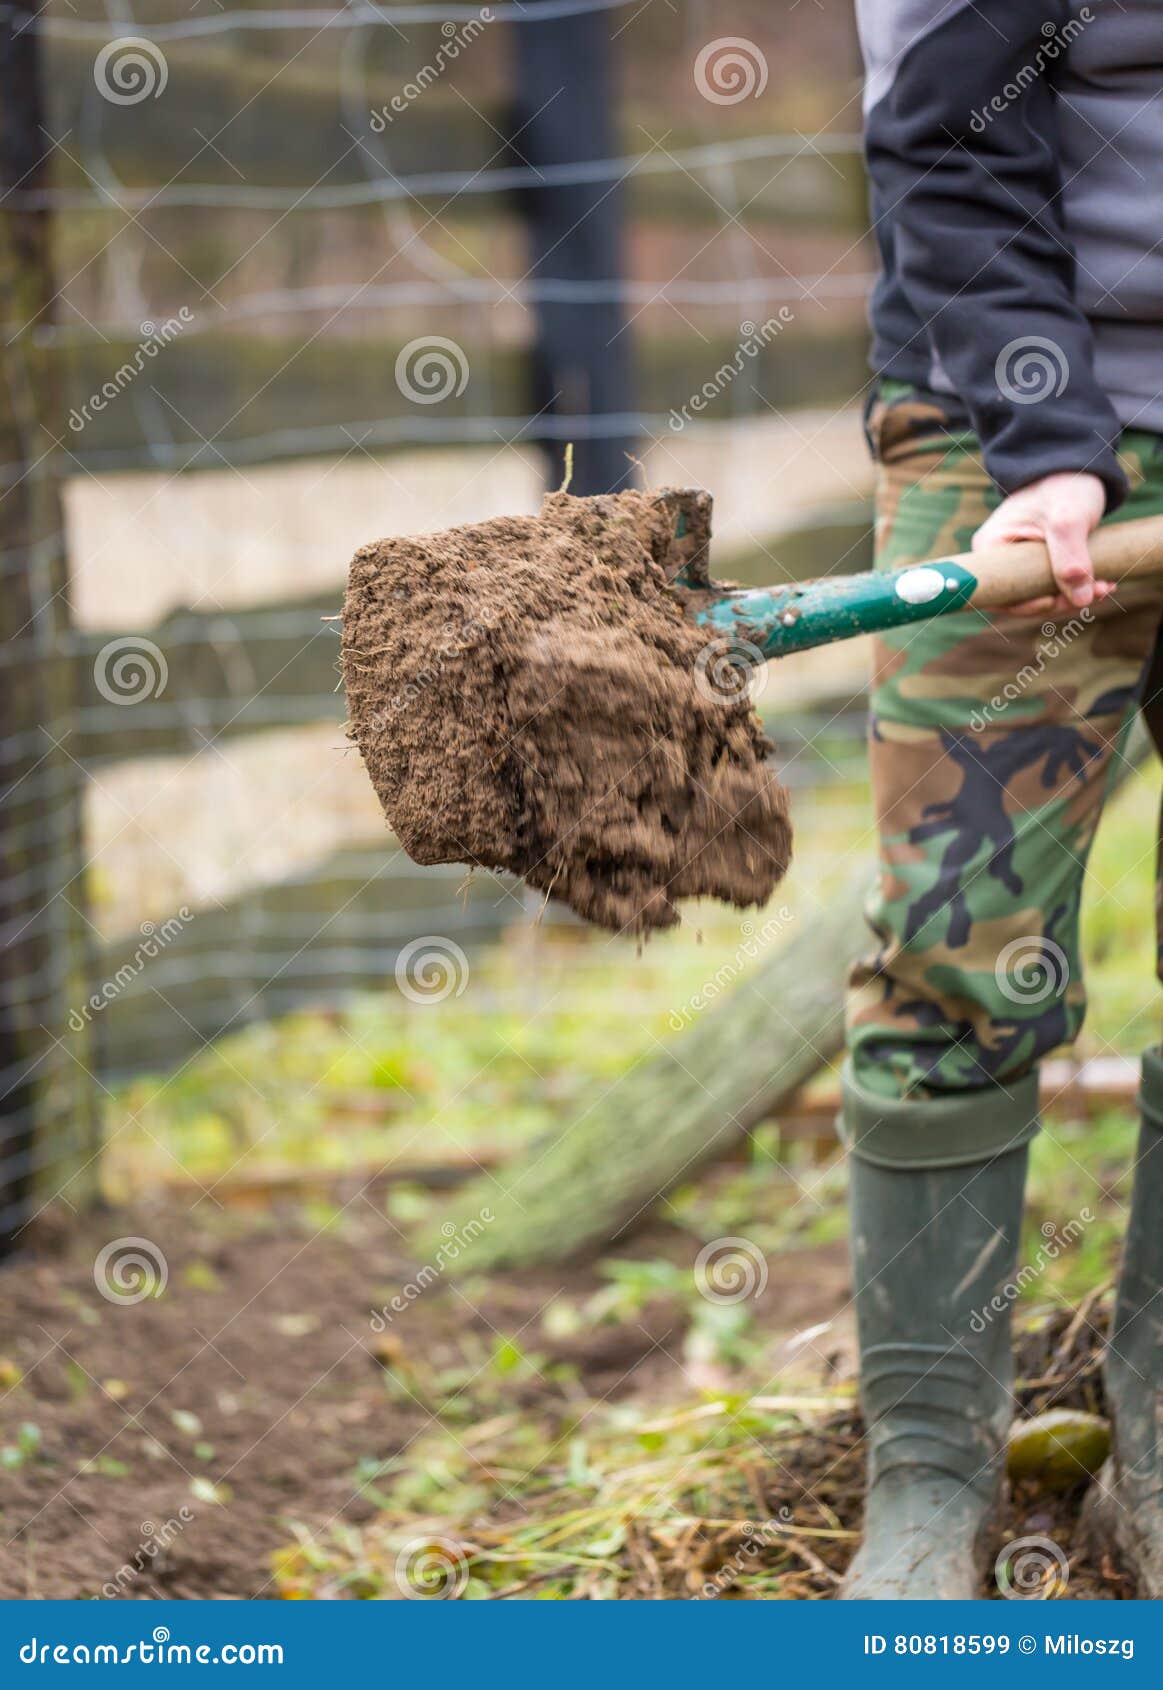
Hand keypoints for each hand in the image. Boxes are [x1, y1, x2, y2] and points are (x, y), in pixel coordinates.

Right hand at [972, 471, 1111, 614]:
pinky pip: (1054, 583)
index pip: (999, 593)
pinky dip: (1078, 586)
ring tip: (1104, 586)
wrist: (1076, 464)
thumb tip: (1080, 600)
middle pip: (1023, 597)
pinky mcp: (1039, 560)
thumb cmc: (1064, 484)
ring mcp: (1020, 559)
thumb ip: (1070, 559)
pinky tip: (1102, 582)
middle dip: (1060, 601)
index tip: (1055, 600)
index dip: (1026, 606)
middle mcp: (1000, 558)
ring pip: (1042, 593)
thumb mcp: (1067, 520)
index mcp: (991, 548)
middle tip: (1093, 593)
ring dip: (1074, 595)